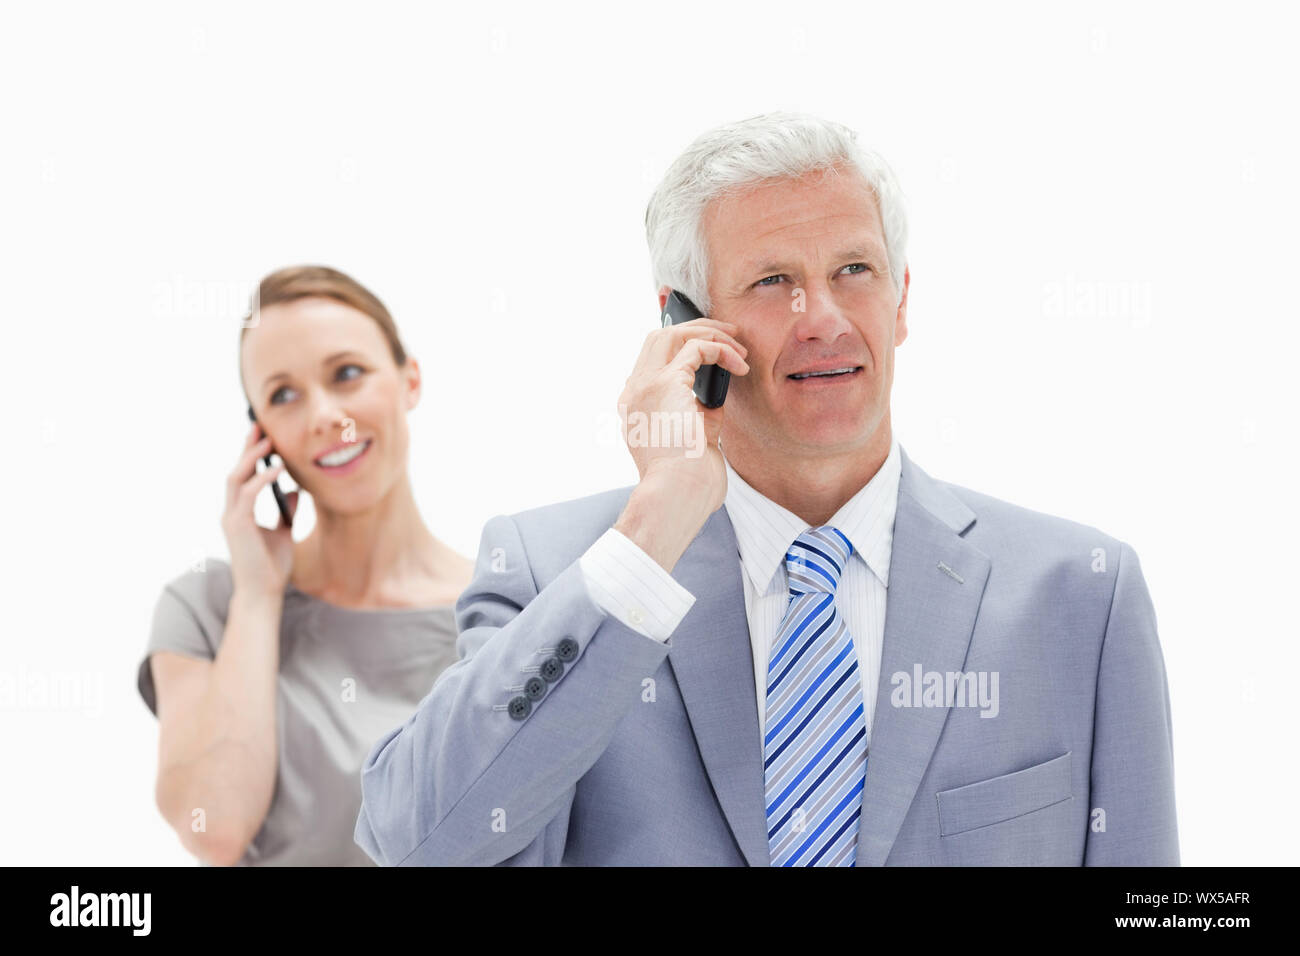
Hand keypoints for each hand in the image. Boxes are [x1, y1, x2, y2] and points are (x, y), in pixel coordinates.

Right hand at [222, 421, 299, 598]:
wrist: (264, 593)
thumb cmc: (272, 567)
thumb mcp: (284, 532)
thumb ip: (286, 510)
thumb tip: (294, 490)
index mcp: (240, 513)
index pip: (243, 477)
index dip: (251, 456)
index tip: (264, 436)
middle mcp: (231, 513)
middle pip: (236, 472)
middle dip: (247, 449)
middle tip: (260, 426)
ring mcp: (232, 519)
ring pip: (236, 479)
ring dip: (252, 458)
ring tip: (268, 442)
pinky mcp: (237, 526)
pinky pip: (248, 495)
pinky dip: (262, 479)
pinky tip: (278, 469)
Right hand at [614, 314, 748, 569]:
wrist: (677, 495)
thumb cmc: (688, 481)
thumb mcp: (694, 440)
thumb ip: (700, 414)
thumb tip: (717, 394)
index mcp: (636, 407)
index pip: (652, 361)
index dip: (681, 348)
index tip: (711, 350)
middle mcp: (634, 392)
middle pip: (658, 338)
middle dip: (696, 329)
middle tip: (728, 336)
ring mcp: (645, 385)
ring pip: (672, 334)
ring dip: (708, 333)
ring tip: (737, 346)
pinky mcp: (665, 383)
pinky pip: (696, 348)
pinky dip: (720, 350)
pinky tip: (739, 365)